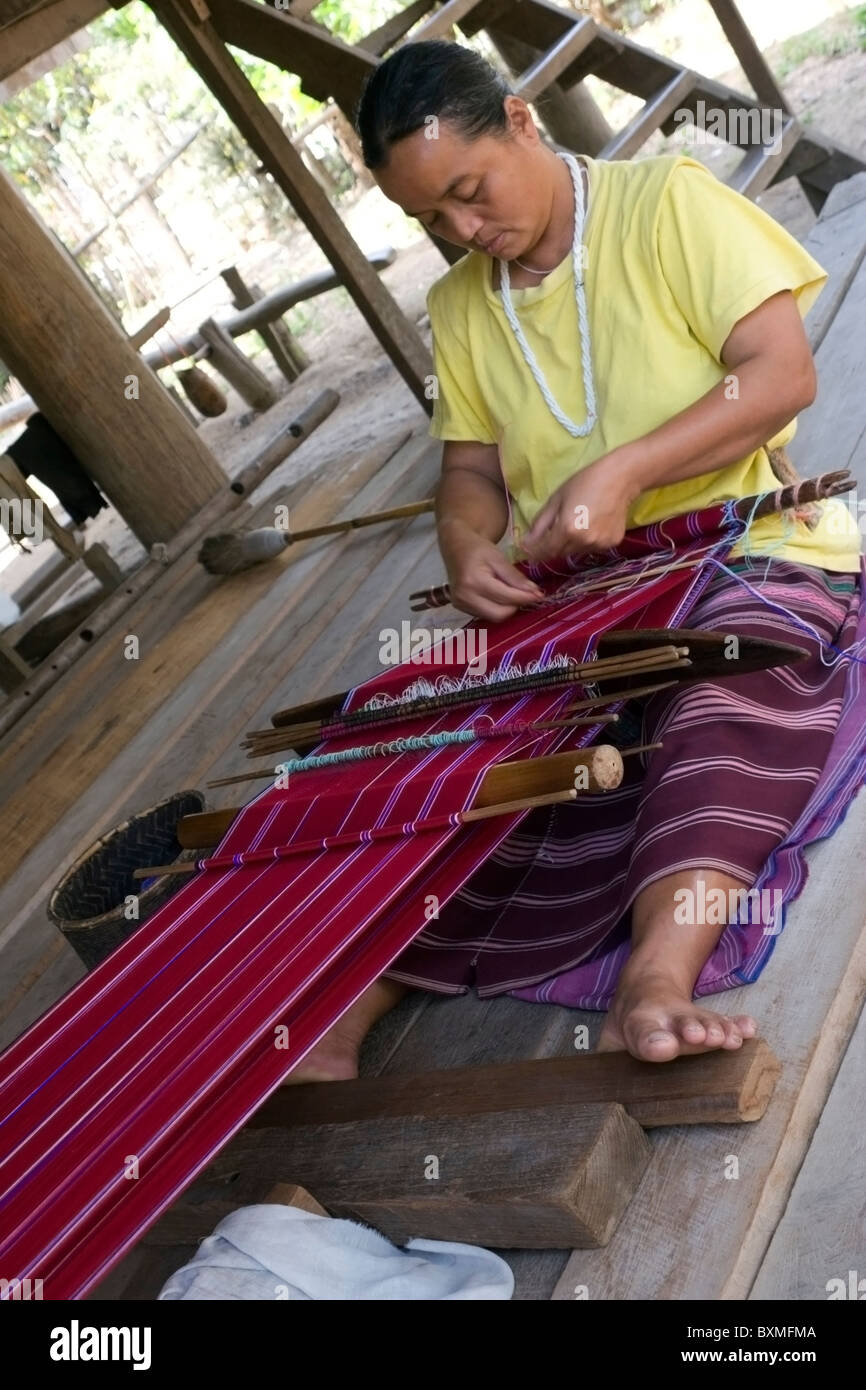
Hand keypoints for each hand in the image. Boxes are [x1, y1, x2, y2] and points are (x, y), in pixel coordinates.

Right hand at [440, 520, 544, 620]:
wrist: (456, 547)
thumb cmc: (478, 548)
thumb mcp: (498, 557)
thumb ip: (515, 577)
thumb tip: (534, 592)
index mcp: (473, 581)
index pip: (506, 598)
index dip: (525, 598)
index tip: (539, 594)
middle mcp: (464, 596)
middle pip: (499, 614)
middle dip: (515, 605)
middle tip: (524, 593)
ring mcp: (460, 604)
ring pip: (493, 617)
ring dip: (506, 608)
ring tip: (510, 591)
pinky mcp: (460, 608)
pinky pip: (485, 615)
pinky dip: (496, 607)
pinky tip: (498, 595)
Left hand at [523, 454, 640, 562]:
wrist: (621, 479)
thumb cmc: (585, 482)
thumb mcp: (556, 499)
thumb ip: (540, 524)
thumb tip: (526, 543)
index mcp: (568, 530)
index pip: (545, 551)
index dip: (534, 551)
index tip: (527, 548)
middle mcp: (584, 542)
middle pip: (560, 553)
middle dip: (552, 545)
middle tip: (554, 529)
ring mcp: (600, 545)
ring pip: (576, 551)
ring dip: (570, 543)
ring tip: (577, 521)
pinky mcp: (612, 544)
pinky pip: (592, 548)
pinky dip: (588, 540)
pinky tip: (593, 523)